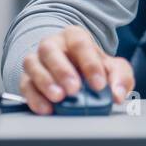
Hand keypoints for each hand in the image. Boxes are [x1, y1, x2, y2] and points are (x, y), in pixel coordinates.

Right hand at [19, 25, 134, 114]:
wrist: (76, 70)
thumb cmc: (94, 67)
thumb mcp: (114, 68)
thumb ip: (120, 78)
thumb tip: (118, 94)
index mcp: (75, 37)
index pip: (80, 44)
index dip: (90, 64)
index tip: (99, 84)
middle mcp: (52, 45)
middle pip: (51, 50)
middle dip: (62, 70)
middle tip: (74, 90)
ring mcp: (37, 61)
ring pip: (32, 65)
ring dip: (45, 82)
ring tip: (58, 98)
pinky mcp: (27, 79)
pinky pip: (25, 86)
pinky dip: (34, 98)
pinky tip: (46, 108)